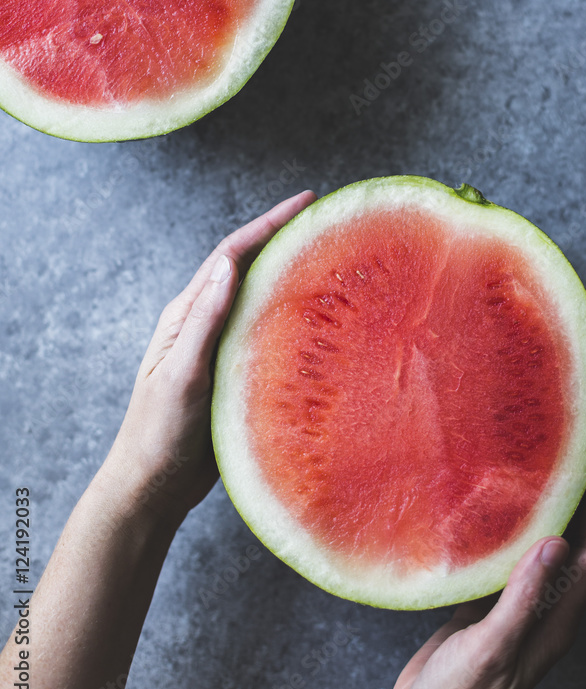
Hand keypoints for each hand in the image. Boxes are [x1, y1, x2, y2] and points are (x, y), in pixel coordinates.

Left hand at [98, 189, 315, 527]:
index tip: (306, 200)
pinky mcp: (235, 376)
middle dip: (284, 238)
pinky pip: (268, 336)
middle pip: (249, 268)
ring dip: (290, 274)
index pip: (232, 254)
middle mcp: (204, 324)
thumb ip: (204, 320)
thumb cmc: (159, 433)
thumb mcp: (180, 374)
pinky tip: (322, 324)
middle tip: (326, 220)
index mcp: (186, 314)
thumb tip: (229, 263)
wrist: (152, 487)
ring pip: (261, 300)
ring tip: (330, 258)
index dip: (268, 223)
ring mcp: (220, 349)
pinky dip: (293, 319)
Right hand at [387, 451, 585, 688]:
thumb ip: (523, 599)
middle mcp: (542, 612)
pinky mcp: (482, 609)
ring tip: (530, 469)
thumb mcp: (493, 648)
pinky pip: (502, 561)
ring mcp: (513, 610)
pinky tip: (485, 511)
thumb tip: (555, 543)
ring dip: (540, 511)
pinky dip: (502, 531)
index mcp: (555, 622)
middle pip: (571, 545)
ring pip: (536, 549)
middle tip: (566, 451)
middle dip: (577, 499)